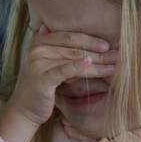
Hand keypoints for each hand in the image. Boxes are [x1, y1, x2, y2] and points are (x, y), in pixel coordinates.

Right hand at [0, 25, 116, 141]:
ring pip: (72, 59)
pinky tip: (91, 63)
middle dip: (97, 51)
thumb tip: (62, 30)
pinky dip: (78, 66)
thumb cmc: (40, 88)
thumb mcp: (47, 65)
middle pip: (72, 47)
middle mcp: (36, 49)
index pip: (68, 36)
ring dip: (96, 62)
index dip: (88, 38)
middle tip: (116, 54)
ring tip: (113, 65)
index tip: (107, 44)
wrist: (24, 110)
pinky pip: (64, 70)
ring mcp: (38, 63)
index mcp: (38, 42)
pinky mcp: (42, 78)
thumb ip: (55, 49)